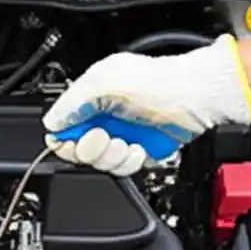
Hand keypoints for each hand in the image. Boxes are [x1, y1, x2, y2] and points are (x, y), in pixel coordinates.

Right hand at [41, 35, 250, 175]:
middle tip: (104, 138)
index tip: (74, 138)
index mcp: (92, 98)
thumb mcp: (106, 80)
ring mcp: (123, 135)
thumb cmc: (160, 82)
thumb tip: (53, 121)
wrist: (197, 97)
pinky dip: (130, 163)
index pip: (63, 127)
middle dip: (91, 148)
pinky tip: (139, 150)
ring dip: (112, 156)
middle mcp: (105, 117)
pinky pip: (123, 169)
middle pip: (79, 149)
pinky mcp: (140, 152)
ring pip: (100, 163)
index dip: (65, 137)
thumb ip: (73, 101)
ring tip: (125, 144)